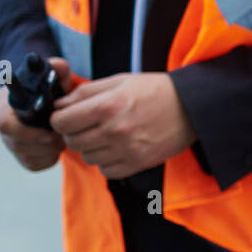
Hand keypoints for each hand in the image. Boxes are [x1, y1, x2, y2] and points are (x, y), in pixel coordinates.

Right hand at [0, 57, 74, 171]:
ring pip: (27, 155)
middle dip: (42, 144)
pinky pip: (35, 164)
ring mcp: (12, 142)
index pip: (5, 123)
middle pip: (17, 143)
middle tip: (62, 138)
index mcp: (7, 105)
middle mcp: (5, 125)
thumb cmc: (50, 88)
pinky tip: (57, 147)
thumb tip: (57, 66)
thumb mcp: (55, 75)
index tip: (48, 133)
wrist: (49, 102)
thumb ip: (57, 68)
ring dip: (48, 151)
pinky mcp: (23, 155)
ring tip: (62, 139)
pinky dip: (49, 158)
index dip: (26, 132)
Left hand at [50, 72, 194, 178]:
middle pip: (72, 141)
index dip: (60, 118)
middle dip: (74, 132)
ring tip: (106, 135)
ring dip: (91, 147)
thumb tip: (59, 104)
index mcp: (107, 105)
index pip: (61, 121)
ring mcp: (126, 149)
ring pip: (87, 157)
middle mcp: (114, 129)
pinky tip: (117, 148)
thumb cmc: (156, 91)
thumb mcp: (120, 81)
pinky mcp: (138, 163)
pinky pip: (106, 170)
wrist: (192, 107)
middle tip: (89, 125)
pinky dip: (106, 161)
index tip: (68, 116)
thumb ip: (86, 92)